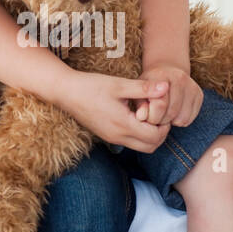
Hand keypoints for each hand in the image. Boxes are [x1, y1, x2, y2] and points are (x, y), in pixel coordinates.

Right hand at [55, 70, 171, 152]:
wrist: (66, 92)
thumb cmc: (92, 86)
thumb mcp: (119, 84)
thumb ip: (144, 88)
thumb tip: (166, 87)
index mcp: (123, 125)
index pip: (155, 137)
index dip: (164, 125)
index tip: (161, 108)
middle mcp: (118, 137)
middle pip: (151, 147)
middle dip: (160, 132)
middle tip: (158, 113)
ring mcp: (112, 138)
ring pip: (141, 146)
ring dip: (150, 134)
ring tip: (147, 113)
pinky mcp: (107, 136)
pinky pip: (130, 142)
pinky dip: (139, 134)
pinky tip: (135, 115)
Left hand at [133, 64, 202, 126]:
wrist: (167, 72)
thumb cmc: (150, 87)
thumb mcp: (139, 92)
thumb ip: (140, 104)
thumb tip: (141, 117)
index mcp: (161, 76)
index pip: (159, 104)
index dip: (151, 116)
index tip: (147, 116)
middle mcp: (179, 78)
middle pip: (172, 112)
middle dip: (161, 120)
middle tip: (156, 116)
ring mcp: (191, 86)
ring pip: (182, 119)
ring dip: (171, 121)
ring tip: (164, 114)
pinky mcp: (199, 94)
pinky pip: (190, 119)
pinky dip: (180, 120)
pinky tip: (174, 112)